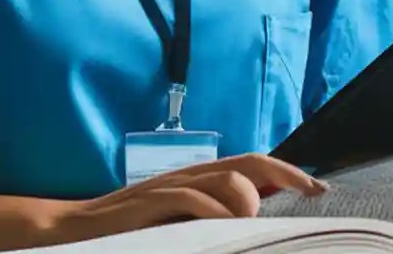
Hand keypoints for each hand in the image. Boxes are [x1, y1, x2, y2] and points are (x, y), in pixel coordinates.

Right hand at [43, 154, 327, 244]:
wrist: (73, 229)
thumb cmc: (129, 230)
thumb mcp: (179, 222)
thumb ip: (212, 214)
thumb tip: (257, 211)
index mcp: (197, 179)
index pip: (252, 163)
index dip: (288, 171)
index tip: (319, 187)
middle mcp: (188, 176)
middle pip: (249, 162)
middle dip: (287, 173)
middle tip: (312, 191)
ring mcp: (170, 187)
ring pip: (229, 179)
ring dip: (249, 202)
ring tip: (247, 224)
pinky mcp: (152, 202)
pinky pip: (194, 199)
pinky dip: (216, 212)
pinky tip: (223, 227)